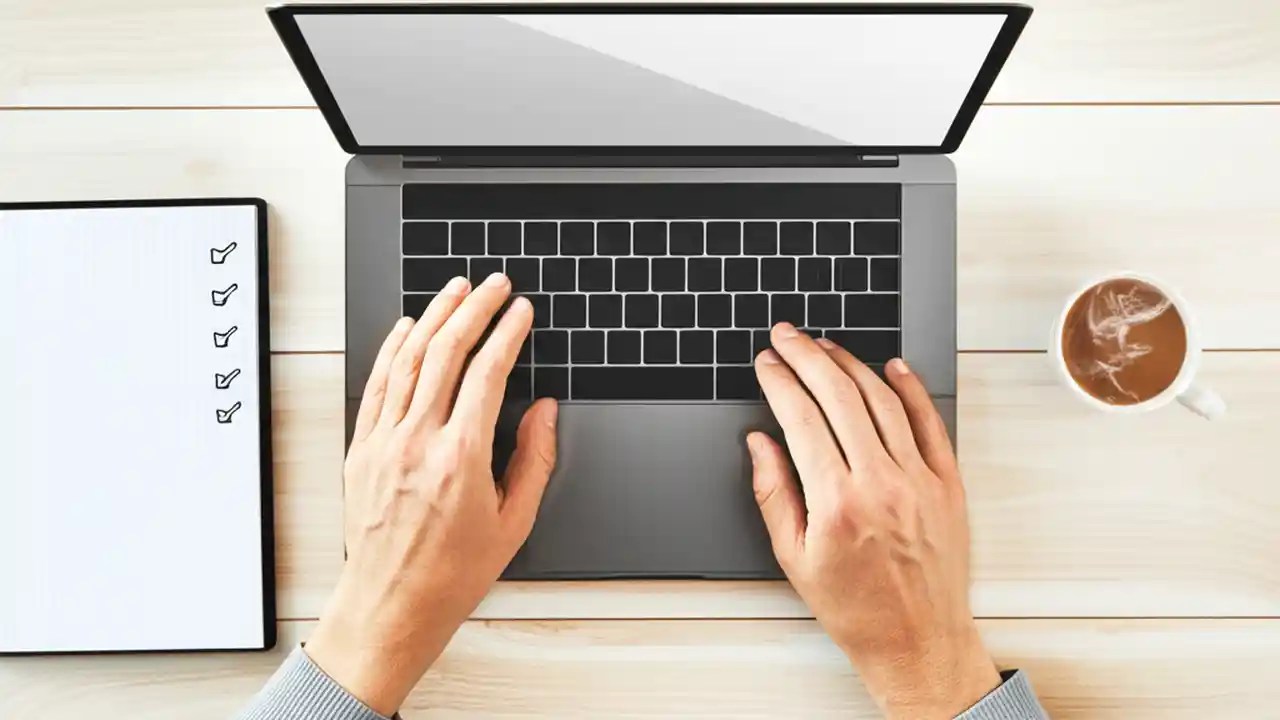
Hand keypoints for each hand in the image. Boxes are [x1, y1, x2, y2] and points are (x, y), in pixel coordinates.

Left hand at [305, 273, 557, 715]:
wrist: (392, 604)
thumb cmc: (453, 572)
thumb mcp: (514, 521)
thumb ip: (534, 459)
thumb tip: (542, 410)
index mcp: (461, 459)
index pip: (486, 373)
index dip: (507, 333)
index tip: (520, 312)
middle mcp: (418, 443)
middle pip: (447, 354)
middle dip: (475, 310)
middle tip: (495, 286)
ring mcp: (384, 443)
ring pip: (408, 360)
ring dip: (434, 317)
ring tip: (455, 291)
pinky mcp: (362, 450)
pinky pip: (377, 386)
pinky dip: (393, 350)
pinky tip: (407, 328)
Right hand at [749, 323, 997, 719]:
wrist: (916, 641)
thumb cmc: (854, 607)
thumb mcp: (793, 557)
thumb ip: (773, 493)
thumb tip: (760, 442)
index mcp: (835, 503)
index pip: (801, 418)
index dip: (779, 381)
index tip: (766, 362)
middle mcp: (879, 484)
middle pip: (839, 396)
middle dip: (808, 356)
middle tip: (788, 335)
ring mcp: (919, 480)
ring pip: (883, 400)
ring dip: (851, 364)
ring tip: (827, 346)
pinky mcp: (947, 484)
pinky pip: (929, 422)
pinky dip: (910, 388)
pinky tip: (892, 367)